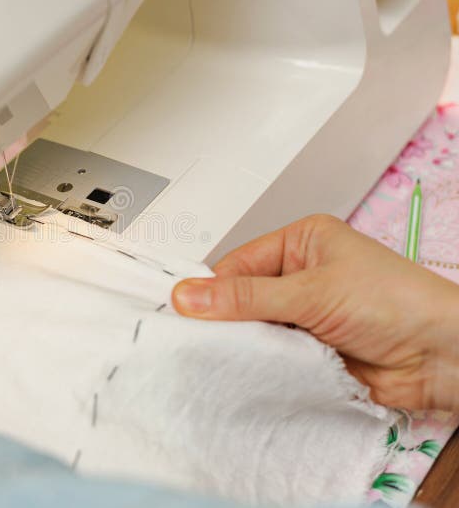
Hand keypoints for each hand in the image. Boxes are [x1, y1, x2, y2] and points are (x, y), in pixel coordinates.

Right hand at [172, 215, 458, 411]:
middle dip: (227, 319)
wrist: (444, 357)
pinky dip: (261, 367)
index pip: (238, 263)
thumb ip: (248, 297)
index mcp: (301, 243)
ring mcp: (304, 315)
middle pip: (242, 297)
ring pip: (254, 331)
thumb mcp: (312, 291)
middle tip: (199, 338)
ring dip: (246, 346)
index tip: (184, 310)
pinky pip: (270, 358)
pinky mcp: (309, 351)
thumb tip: (190, 295)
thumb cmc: (398, 303)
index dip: (211, 287)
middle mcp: (300, 276)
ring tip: (228, 357)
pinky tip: (250, 372)